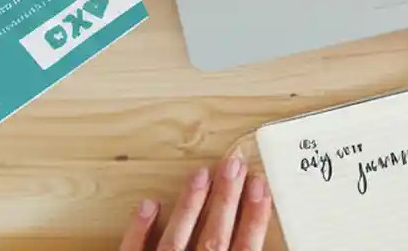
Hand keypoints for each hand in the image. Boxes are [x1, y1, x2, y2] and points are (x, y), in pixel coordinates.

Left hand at [120, 152, 272, 250]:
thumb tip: (267, 243)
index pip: (244, 249)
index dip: (254, 217)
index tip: (260, 187)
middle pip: (214, 236)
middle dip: (226, 198)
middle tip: (233, 165)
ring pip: (177, 238)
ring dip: (190, 204)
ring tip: (200, 173)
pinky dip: (140, 229)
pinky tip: (149, 205)